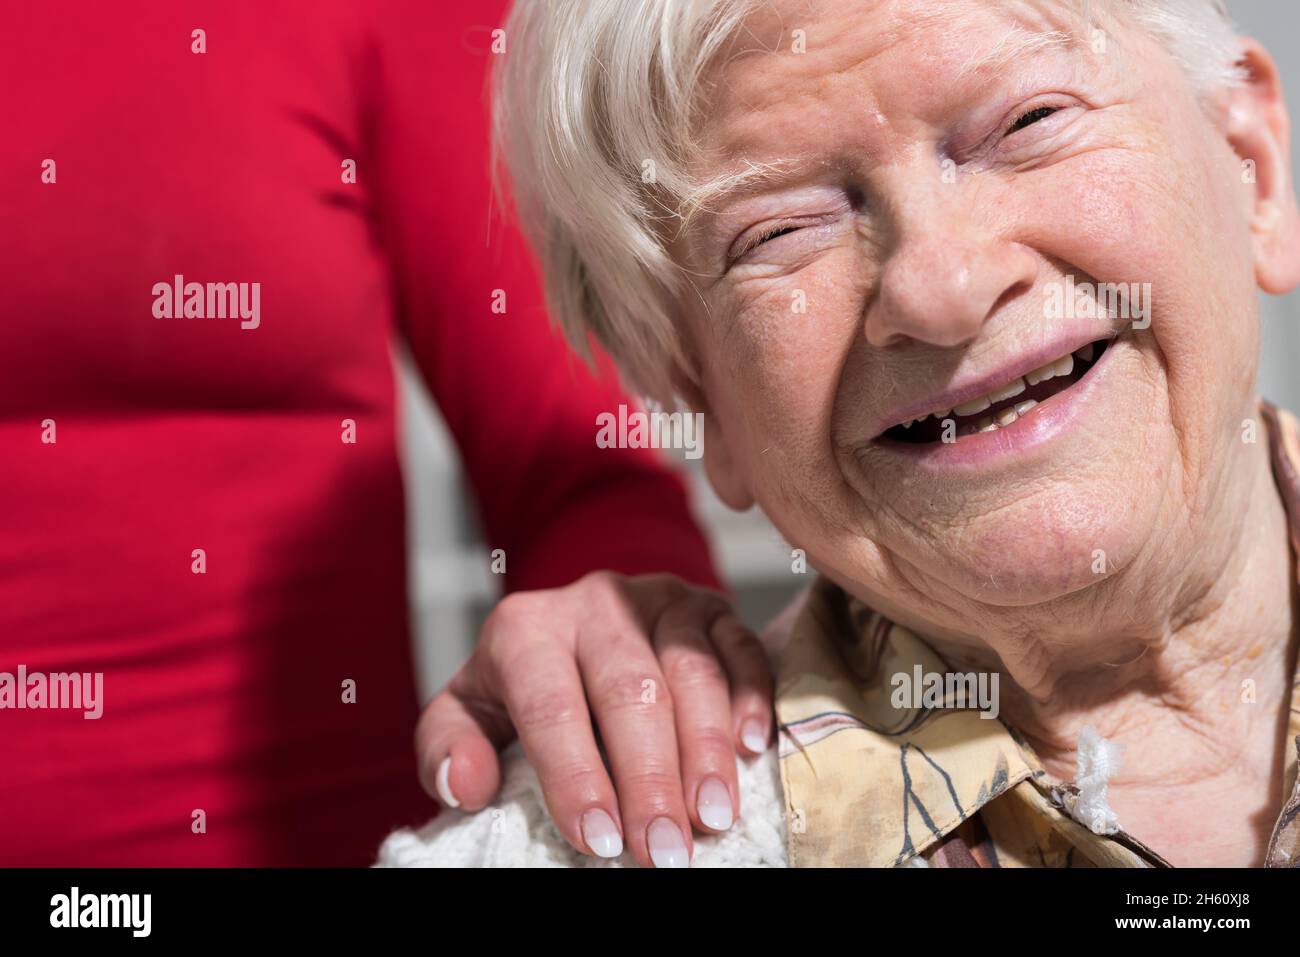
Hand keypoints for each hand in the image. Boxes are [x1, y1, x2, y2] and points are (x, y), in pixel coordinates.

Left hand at [414, 571, 772, 867]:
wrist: (572, 622)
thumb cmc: (519, 686)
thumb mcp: (466, 710)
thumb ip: (446, 747)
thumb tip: (464, 785)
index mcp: (525, 628)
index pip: (550, 704)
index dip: (575, 775)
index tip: (598, 839)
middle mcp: (595, 602)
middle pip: (629, 690)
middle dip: (649, 778)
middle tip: (665, 850)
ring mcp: (659, 597)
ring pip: (690, 669)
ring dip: (705, 749)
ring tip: (714, 816)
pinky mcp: (710, 605)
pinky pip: (739, 645)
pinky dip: (751, 697)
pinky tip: (753, 749)